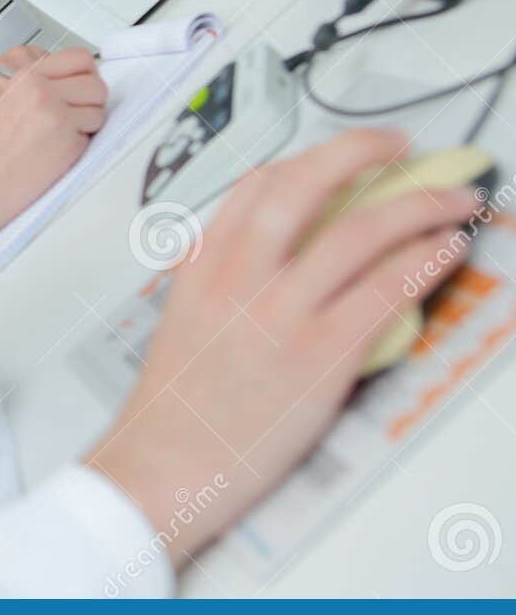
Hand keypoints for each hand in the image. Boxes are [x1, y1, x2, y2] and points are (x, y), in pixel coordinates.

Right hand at [0, 47, 106, 227]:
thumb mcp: (6, 100)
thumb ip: (40, 83)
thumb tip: (81, 76)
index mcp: (26, 76)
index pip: (80, 58)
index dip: (86, 73)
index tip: (82, 84)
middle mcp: (42, 92)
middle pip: (96, 84)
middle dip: (91, 100)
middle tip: (76, 112)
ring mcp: (57, 116)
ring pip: (98, 110)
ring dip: (87, 122)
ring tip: (62, 133)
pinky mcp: (68, 141)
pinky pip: (91, 135)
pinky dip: (80, 143)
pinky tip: (57, 149)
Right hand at [88, 129, 481, 565]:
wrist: (163, 468)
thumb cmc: (174, 411)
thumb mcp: (181, 325)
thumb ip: (217, 283)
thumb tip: (268, 264)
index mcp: (202, 266)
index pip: (254, 188)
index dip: (304, 162)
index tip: (335, 159)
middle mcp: (239, 276)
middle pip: (306, 185)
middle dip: (360, 151)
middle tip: (397, 146)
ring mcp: (280, 312)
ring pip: (360, 231)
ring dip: (418, 205)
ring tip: (451, 200)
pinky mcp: (320, 354)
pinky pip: (386, 289)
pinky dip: (424, 259)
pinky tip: (444, 249)